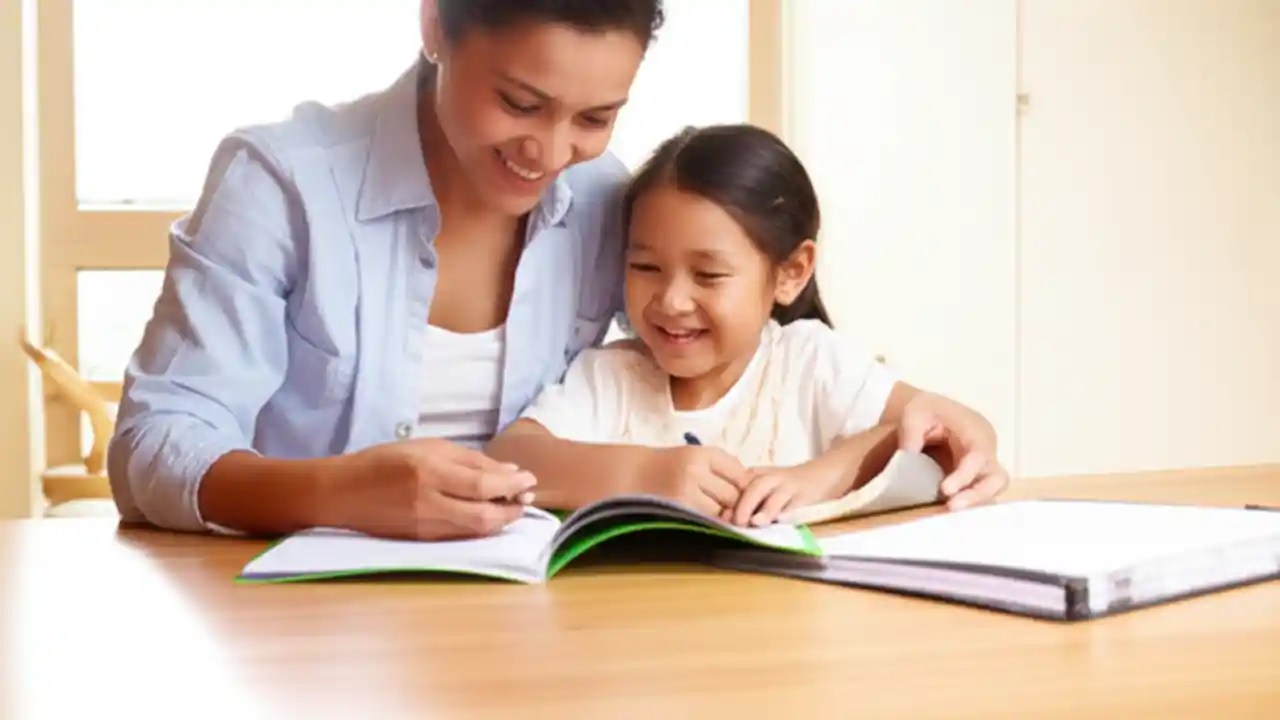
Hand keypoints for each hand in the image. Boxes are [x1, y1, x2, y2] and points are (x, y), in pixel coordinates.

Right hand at [327, 438, 536, 540]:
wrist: (342, 493)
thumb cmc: (385, 461)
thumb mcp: (428, 447)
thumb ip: (470, 460)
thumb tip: (509, 474)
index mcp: (430, 473)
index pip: (484, 486)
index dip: (512, 485)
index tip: (529, 480)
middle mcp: (429, 504)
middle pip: (485, 516)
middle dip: (513, 509)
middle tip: (526, 498)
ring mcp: (425, 527)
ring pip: (476, 531)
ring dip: (501, 521)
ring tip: (511, 507)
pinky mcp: (421, 542)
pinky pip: (461, 536)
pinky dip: (480, 528)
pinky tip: (488, 516)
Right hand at [640, 445, 749, 516]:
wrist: (637, 474)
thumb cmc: (673, 464)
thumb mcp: (699, 454)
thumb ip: (726, 467)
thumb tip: (755, 485)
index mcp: (703, 455)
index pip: (740, 476)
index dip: (748, 488)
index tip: (749, 496)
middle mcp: (694, 471)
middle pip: (733, 496)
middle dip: (739, 505)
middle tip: (740, 511)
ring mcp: (684, 493)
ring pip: (721, 512)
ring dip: (725, 516)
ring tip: (723, 516)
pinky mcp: (677, 510)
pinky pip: (705, 521)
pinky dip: (711, 522)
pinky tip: (710, 521)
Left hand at [729, 464, 849, 526]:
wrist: (826, 472)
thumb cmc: (789, 487)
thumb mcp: (767, 488)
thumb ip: (751, 501)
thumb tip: (729, 519)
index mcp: (758, 475)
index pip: (738, 485)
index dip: (728, 501)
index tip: (721, 517)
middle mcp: (771, 477)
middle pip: (753, 485)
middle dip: (743, 504)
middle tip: (735, 521)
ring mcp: (789, 484)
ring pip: (772, 492)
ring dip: (762, 507)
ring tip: (755, 522)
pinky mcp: (805, 493)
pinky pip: (794, 503)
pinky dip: (785, 512)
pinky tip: (779, 521)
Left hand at [898, 391, 1009, 509]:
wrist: (929, 415)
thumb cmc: (926, 411)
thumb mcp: (914, 412)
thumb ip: (911, 432)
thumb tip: (908, 456)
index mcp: (976, 432)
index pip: (979, 457)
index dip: (965, 476)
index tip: (945, 490)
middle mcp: (985, 451)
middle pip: (997, 479)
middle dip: (977, 496)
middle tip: (951, 507)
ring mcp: (983, 467)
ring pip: (991, 491)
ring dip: (972, 503)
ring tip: (946, 512)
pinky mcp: (975, 479)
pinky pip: (978, 495)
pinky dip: (967, 504)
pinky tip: (946, 513)